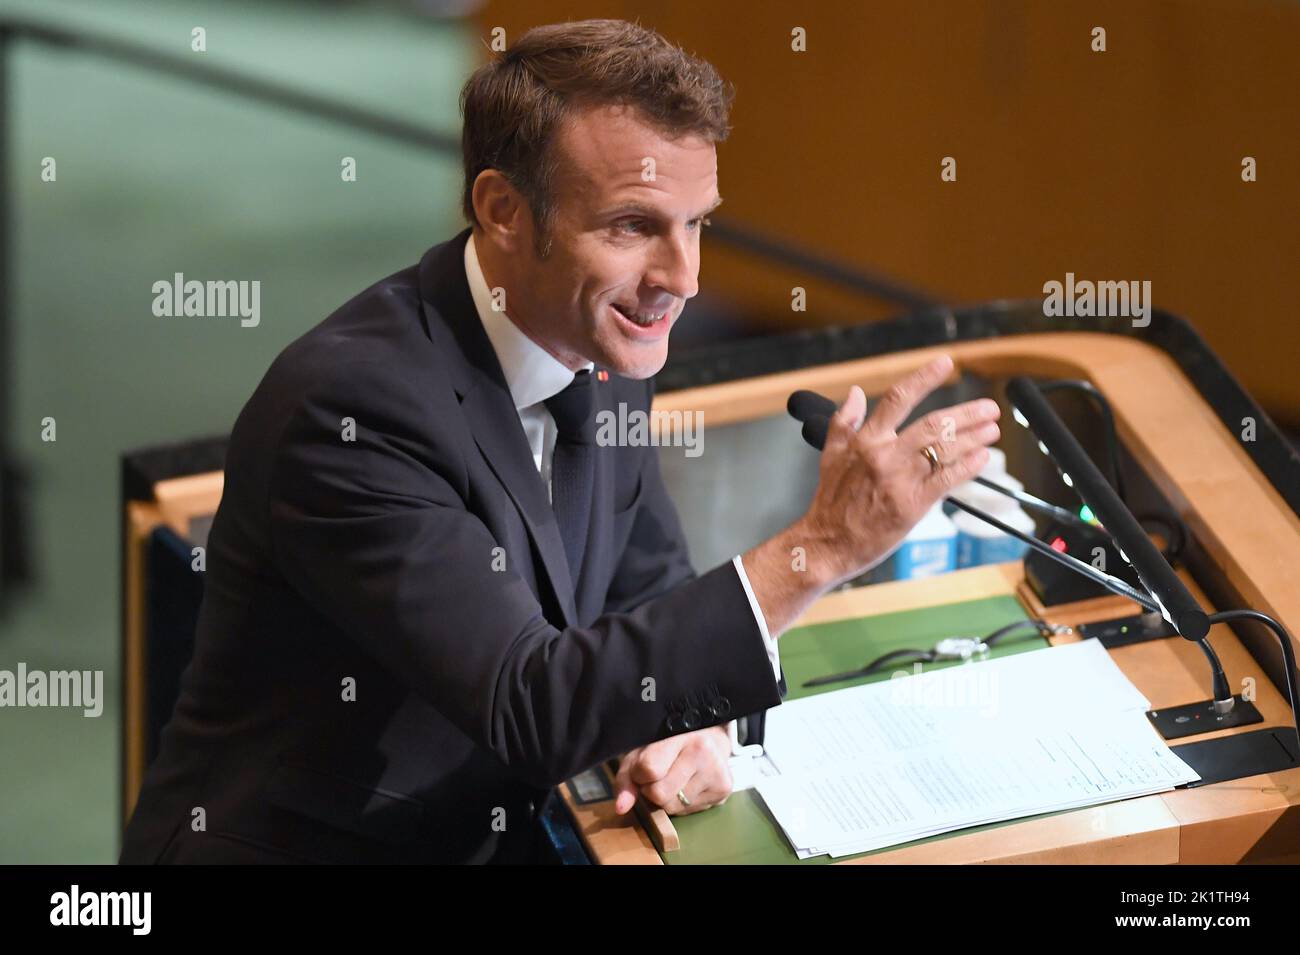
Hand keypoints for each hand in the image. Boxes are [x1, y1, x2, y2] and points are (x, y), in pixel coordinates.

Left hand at [612, 725, 732, 816]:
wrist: (710, 737)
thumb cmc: (671, 742)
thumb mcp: (643, 750)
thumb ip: (627, 777)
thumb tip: (621, 807)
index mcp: (680, 734)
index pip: (649, 768)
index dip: (639, 774)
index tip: (644, 768)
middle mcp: (702, 751)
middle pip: (660, 794)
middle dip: (652, 790)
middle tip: (659, 776)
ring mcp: (716, 771)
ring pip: (673, 806)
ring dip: (667, 798)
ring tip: (674, 779)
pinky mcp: (723, 789)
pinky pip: (688, 811)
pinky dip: (681, 803)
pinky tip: (688, 785)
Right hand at [801, 354, 999, 584]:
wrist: (828, 543)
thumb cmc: (831, 503)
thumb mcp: (830, 455)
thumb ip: (844, 422)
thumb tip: (855, 393)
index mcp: (865, 441)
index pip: (899, 399)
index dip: (924, 378)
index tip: (946, 363)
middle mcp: (885, 456)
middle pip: (934, 424)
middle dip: (967, 413)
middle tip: (989, 407)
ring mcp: (900, 480)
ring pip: (945, 450)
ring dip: (974, 438)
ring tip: (992, 430)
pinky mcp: (912, 505)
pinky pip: (947, 480)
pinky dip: (968, 467)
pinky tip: (982, 458)